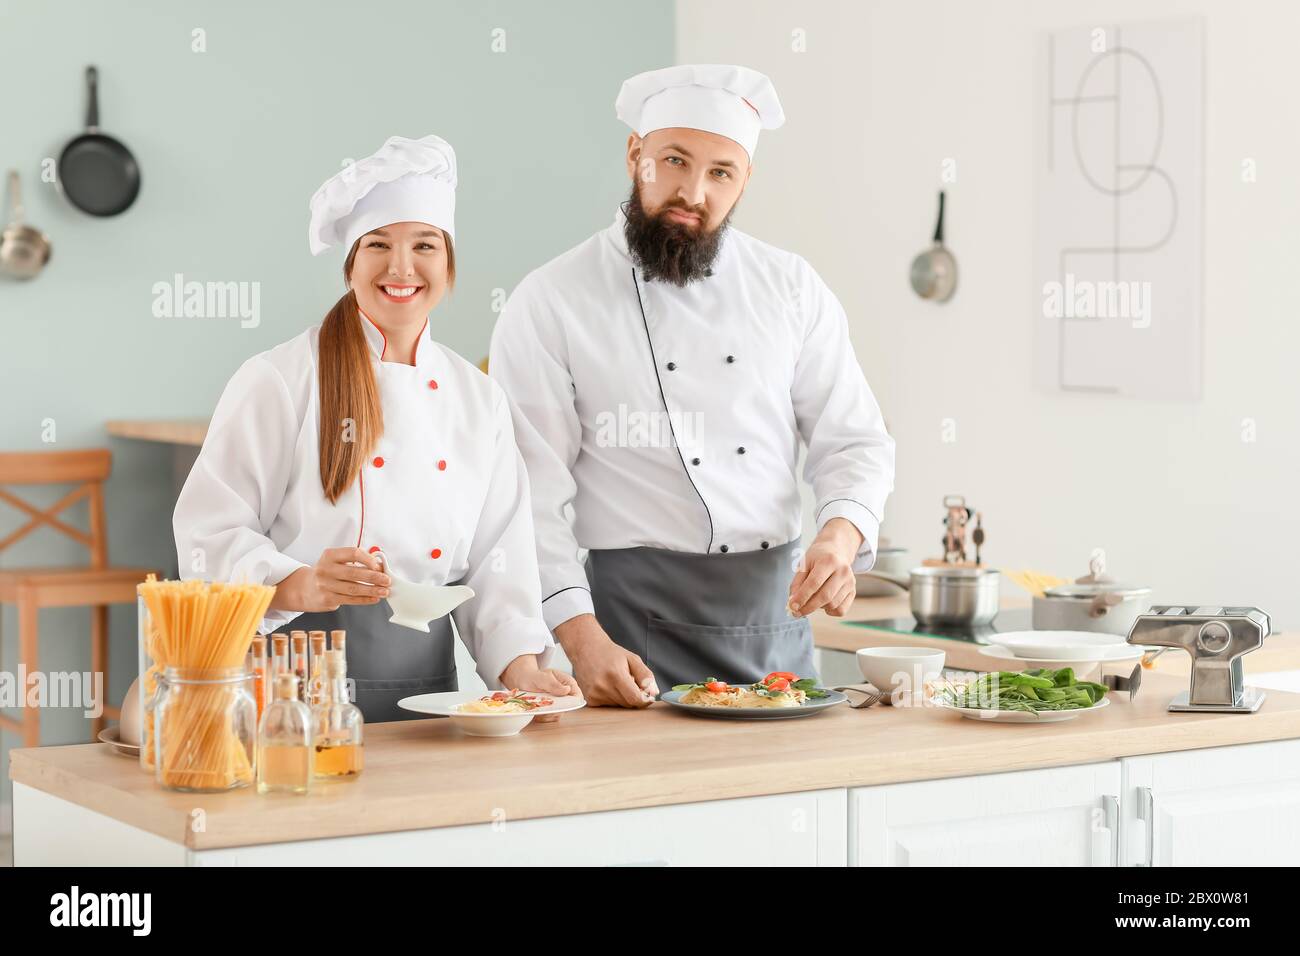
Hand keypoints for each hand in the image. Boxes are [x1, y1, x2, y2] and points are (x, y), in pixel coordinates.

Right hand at [269, 547, 390, 612]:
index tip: (379, 566)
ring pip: (354, 588)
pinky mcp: (327, 599)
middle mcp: (325, 569)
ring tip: (384, 591)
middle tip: (387, 580)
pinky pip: (350, 600)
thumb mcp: (336, 561)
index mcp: (330, 555)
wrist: (304, 588)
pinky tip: (374, 599)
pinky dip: (364, 599)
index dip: (369, 559)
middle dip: (374, 577)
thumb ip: (356, 561)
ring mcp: (325, 585)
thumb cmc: (327, 572)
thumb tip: (380, 566)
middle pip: (354, 572)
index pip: (353, 553)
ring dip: (372, 590)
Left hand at [499, 654, 582, 722]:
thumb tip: (567, 690)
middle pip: (569, 708)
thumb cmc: (535, 676)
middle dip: (556, 710)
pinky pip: (552, 718)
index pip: (577, 696)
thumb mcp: (542, 677)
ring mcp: (560, 702)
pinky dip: (544, 717)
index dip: (571, 704)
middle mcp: (566, 694)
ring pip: (560, 714)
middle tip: (544, 707)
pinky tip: (537, 711)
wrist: (525, 680)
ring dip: (548, 714)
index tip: (558, 705)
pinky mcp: (553, 709)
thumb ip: (553, 684)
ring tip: (538, 708)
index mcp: (568, 683)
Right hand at [555, 614, 657, 707]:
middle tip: (629, 682)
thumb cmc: (611, 654)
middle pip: (628, 704)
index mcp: (616, 675)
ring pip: (619, 706)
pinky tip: (607, 686)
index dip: (645, 700)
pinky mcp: (589, 699)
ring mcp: (594, 694)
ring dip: (622, 697)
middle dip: (633, 696)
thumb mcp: (632, 659)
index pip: (635, 699)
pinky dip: (612, 699)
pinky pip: (609, 706)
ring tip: (616, 682)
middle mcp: (603, 686)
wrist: (586, 648)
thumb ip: (646, 676)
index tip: (647, 695)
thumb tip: (653, 693)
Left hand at [788, 518, 862, 618]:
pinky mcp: (853, 591)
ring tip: (811, 599)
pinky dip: (830, 611)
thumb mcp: (803, 564)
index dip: (802, 596)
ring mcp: (850, 582)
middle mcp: (843, 571)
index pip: (814, 583)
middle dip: (808, 607)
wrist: (836, 551)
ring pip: (832, 604)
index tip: (792, 606)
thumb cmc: (817, 558)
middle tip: (796, 612)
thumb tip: (793, 603)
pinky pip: (841, 610)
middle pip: (825, 596)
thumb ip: (797, 583)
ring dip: (818, 608)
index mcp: (829, 560)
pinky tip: (823, 603)